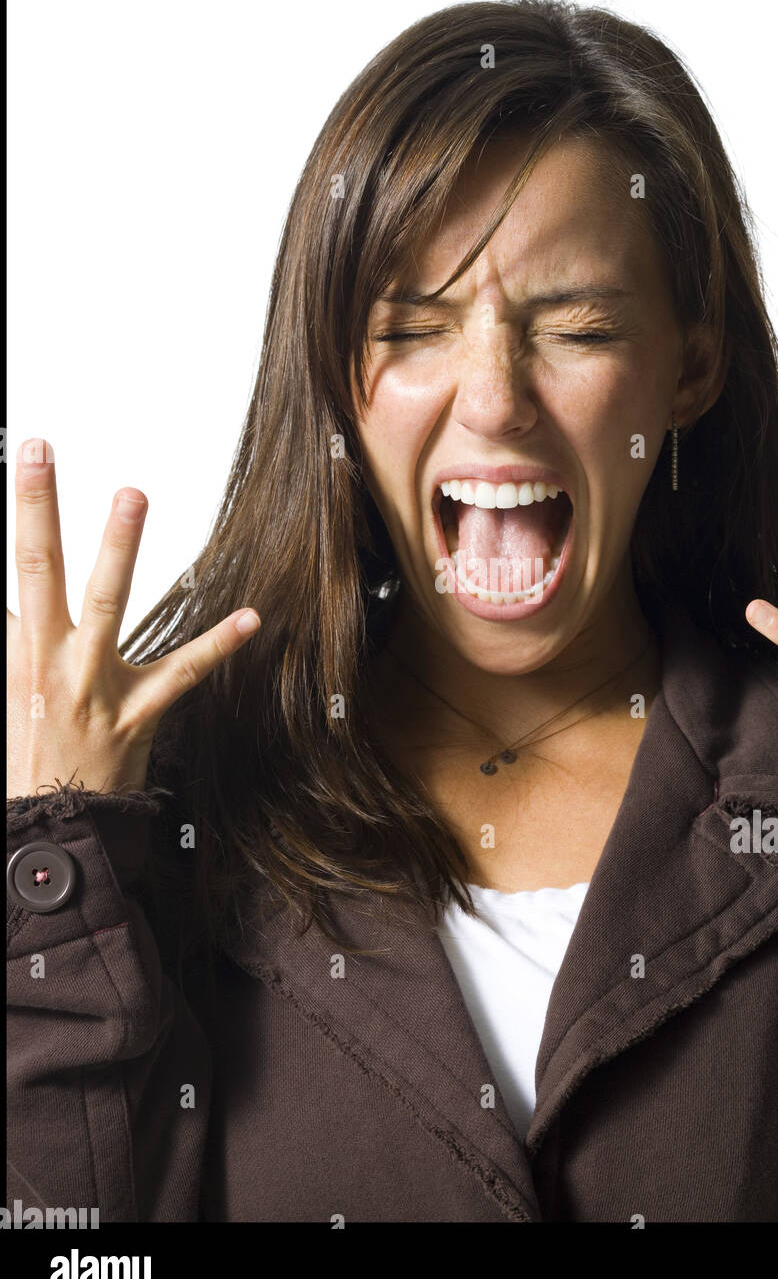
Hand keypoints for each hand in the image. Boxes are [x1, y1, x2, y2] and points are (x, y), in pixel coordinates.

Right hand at [6, 438, 261, 798]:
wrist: (52, 826)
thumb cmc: (27, 755)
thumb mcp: (8, 692)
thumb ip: (13, 641)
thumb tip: (13, 609)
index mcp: (15, 655)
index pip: (10, 577)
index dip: (13, 522)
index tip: (16, 463)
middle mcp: (49, 660)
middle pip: (37, 570)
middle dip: (37, 508)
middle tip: (42, 453)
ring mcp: (94, 684)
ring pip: (106, 603)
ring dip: (118, 546)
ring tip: (130, 494)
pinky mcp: (137, 713)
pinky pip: (183, 673)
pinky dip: (218, 643)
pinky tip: (253, 616)